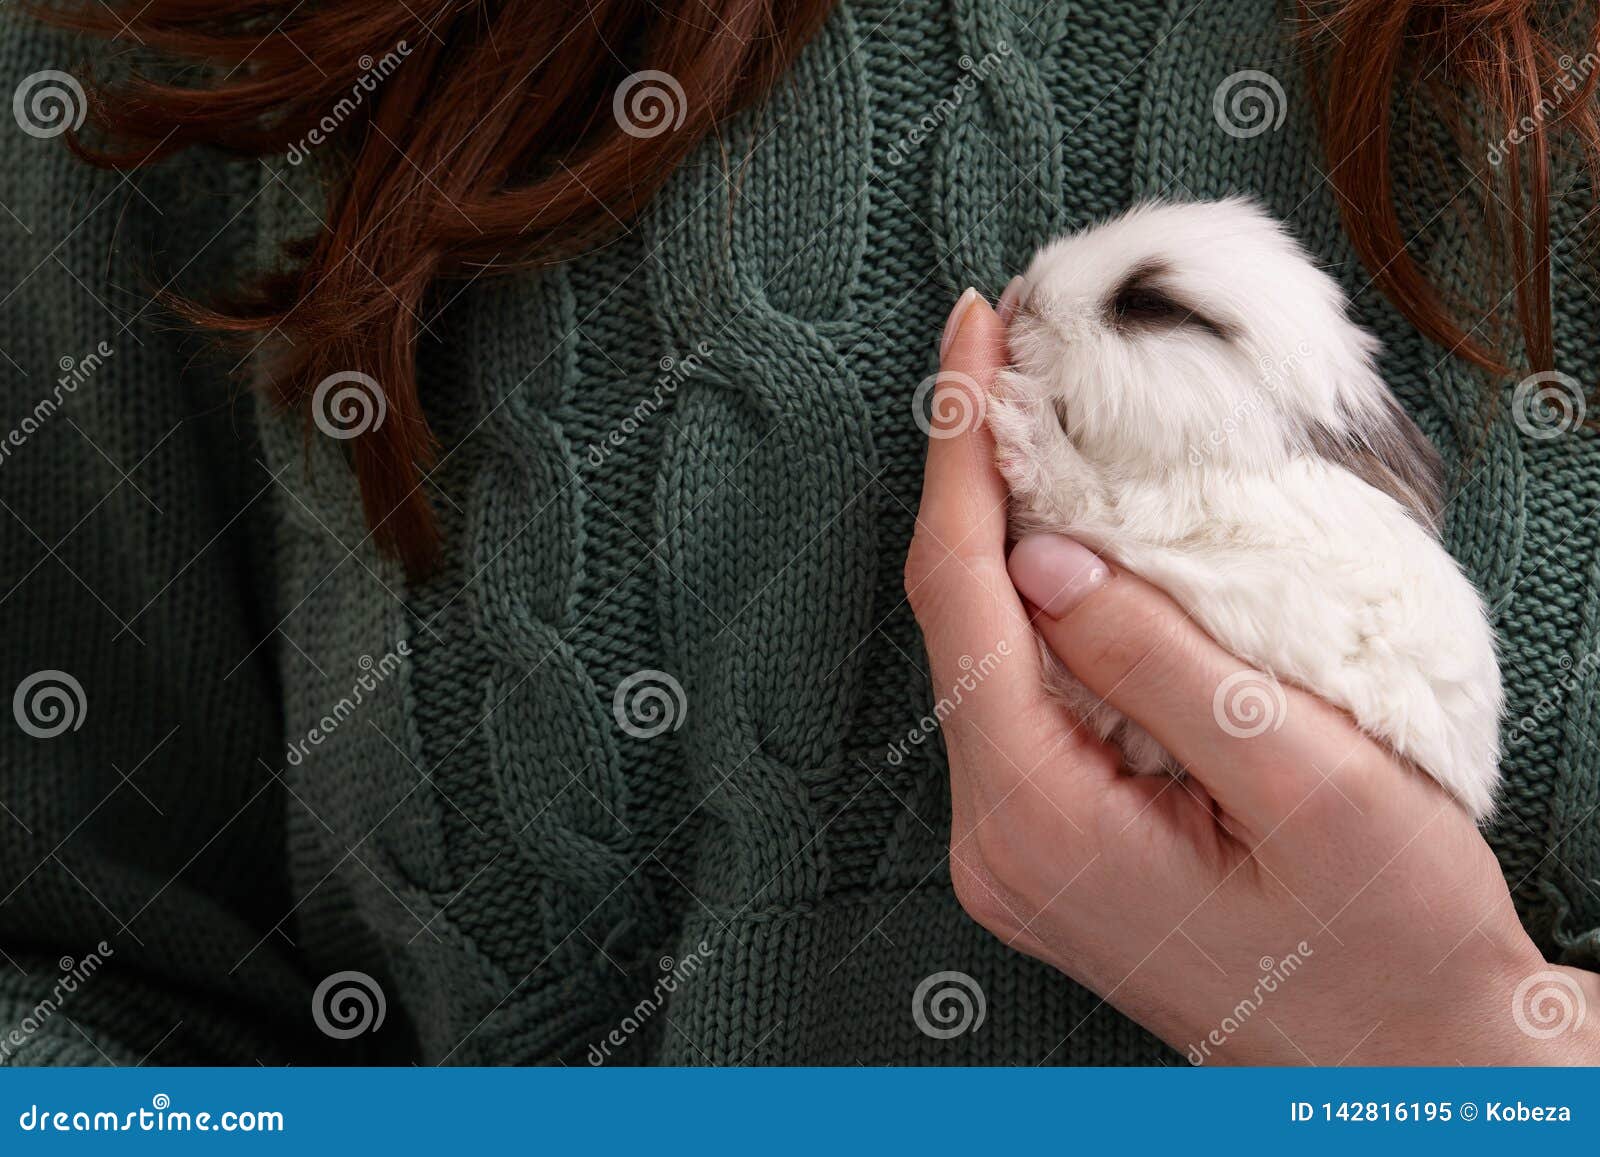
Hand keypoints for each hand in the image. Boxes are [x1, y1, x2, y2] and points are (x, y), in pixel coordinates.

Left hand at [905, 287, 1599, 1064]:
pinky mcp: (1046, 845)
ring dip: (1002, 536)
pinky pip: (1018, 697)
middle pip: (954, 619)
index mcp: (1041, 819)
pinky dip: (1034, 608)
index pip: (960, 597)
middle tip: (1001, 354)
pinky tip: (1068, 543)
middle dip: (970, 477)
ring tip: (1032, 422)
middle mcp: (996, 838)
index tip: (967, 334)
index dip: (957, 455)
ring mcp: (1013, 849)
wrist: (1404, 1065)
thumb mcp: (1305, 780)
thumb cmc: (1386, 938)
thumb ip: (1160, 662)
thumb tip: (1044, 555)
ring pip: (980, 654)